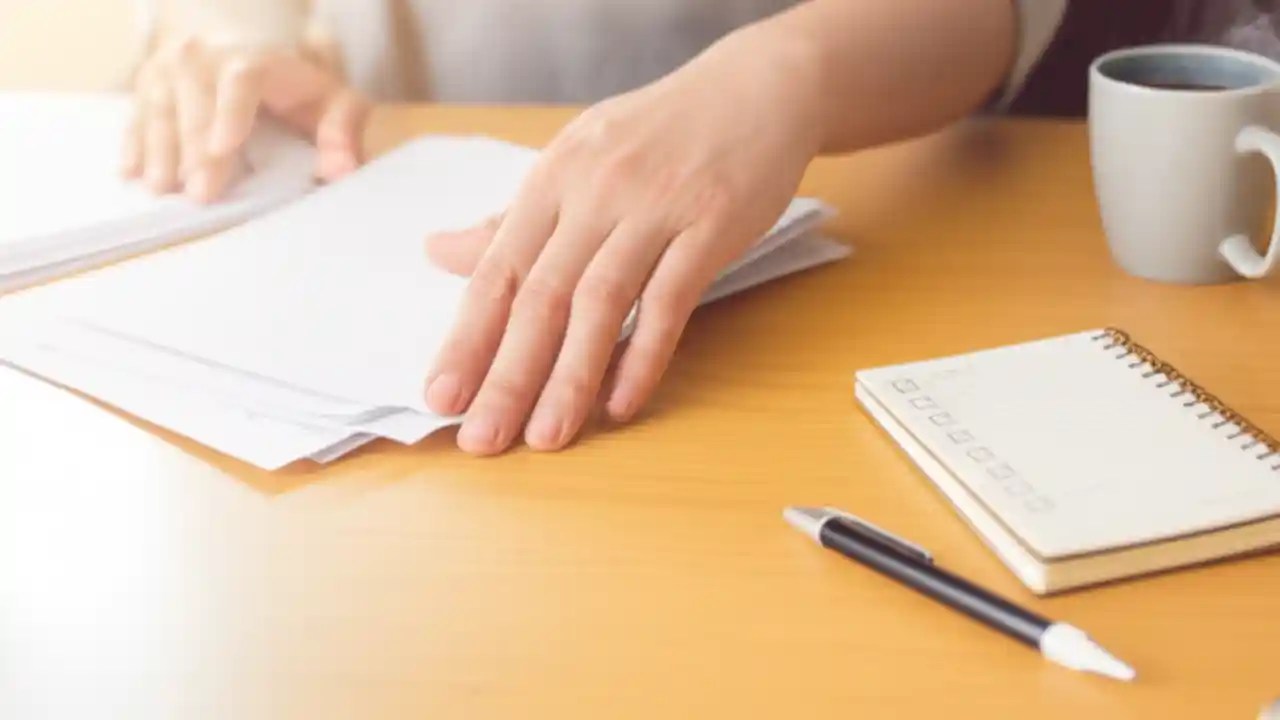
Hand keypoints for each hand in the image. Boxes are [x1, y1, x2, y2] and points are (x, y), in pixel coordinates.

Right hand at [122, 36, 369, 200]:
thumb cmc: (293, 83)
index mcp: (255, 58)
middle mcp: (206, 54)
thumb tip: (342, 168)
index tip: (224, 148)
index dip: (231, 112)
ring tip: (161, 189)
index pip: (241, 80)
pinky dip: (134, 142)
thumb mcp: (331, 99)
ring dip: (159, 149)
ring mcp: (171, 64)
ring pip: (161, 106)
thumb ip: (342, 130)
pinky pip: (137, 111)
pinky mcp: (148, 79)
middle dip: (196, 149)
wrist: (244, 35)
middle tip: (198, 194)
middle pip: (196, 100)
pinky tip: (130, 171)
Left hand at [423, 32, 820, 454]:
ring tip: (546, 437)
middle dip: (506, 376)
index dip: (466, 340)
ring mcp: (656, 207)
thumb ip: (511, 219)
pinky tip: (623, 402)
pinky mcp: (711, 224)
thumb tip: (438, 253)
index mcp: (552, 179)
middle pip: (541, 297)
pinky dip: (645, 354)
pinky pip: (672, 299)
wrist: (756, 88)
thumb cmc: (657, 134)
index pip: (497, 272)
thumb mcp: (574, 162)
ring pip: (601, 303)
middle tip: (481, 440)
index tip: (440, 398)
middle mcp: (595, 192)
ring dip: (570, 378)